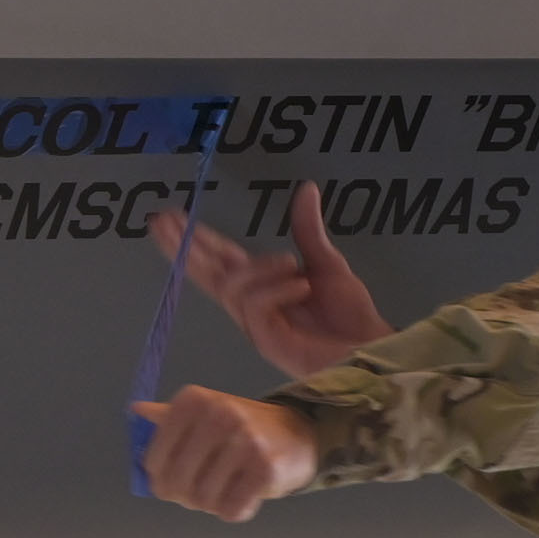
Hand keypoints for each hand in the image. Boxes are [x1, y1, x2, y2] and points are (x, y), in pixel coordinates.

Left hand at [136, 388, 319, 521]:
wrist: (297, 434)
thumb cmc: (240, 430)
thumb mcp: (204, 414)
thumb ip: (168, 418)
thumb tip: (135, 412)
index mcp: (194, 400)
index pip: (152, 459)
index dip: (158, 479)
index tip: (169, 480)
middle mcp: (218, 414)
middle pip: (175, 483)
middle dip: (184, 496)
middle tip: (198, 492)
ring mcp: (244, 440)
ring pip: (202, 499)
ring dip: (211, 503)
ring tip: (224, 488)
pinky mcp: (265, 467)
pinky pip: (231, 509)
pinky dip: (234, 510)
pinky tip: (244, 494)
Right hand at [150, 180, 390, 373]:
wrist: (374, 349)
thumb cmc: (351, 317)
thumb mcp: (327, 263)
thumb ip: (308, 230)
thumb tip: (305, 188)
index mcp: (262, 289)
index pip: (220, 261)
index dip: (196, 240)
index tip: (172, 216)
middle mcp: (253, 309)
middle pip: (209, 276)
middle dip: (184, 247)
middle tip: (164, 218)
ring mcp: (259, 329)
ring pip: (233, 289)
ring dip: (259, 268)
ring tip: (292, 264)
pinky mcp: (270, 344)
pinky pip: (255, 308)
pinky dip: (276, 289)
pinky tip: (302, 284)